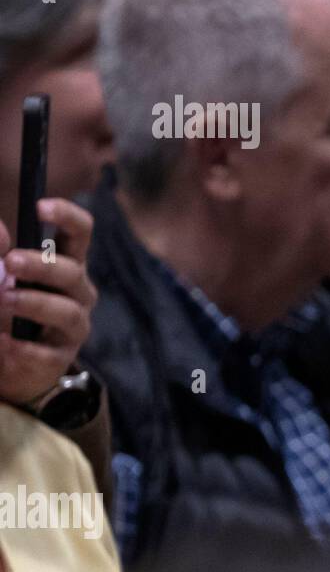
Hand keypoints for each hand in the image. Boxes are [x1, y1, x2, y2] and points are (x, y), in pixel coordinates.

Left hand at [0, 198, 96, 407]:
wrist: (9, 365)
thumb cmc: (9, 311)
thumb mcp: (2, 277)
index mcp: (65, 264)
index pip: (80, 233)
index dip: (66, 216)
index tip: (39, 206)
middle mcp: (78, 293)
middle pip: (73, 272)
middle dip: (43, 265)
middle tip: (10, 261)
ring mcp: (74, 327)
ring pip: (67, 312)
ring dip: (34, 303)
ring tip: (3, 300)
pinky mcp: (60, 359)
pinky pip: (46, 352)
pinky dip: (21, 346)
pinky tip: (2, 341)